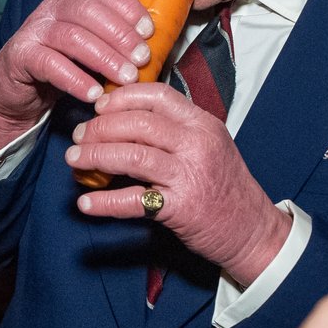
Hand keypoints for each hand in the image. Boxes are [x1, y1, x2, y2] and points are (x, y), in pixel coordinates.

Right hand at [0, 0, 153, 148]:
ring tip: (125, 78)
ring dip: (104, 58)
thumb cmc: (63, 66)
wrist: (17, 89)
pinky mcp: (20, 55)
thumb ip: (116, 43)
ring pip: (72, 37)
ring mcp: (34, 30)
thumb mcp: (91, 48)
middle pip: (89, 11)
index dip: (128, 8)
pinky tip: (94, 94)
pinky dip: (75, 79)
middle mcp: (53, 8)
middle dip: (120, 34)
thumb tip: (155, 48)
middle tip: (142, 59)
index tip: (150, 30)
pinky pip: (50, 64)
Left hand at [66, 83, 292, 284]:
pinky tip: (86, 204)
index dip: (122, 97)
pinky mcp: (180, 208)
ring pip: (131, 155)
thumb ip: (178, 128)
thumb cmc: (226, 187)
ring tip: (75, 160)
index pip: (157, 95)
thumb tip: (128, 117)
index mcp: (203, 123)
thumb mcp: (211, 144)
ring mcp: (189, 175)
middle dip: (100, 127)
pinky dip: (104, 202)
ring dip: (95, 156)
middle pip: (138, 123)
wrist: (253, 231)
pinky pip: (133, 201)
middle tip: (80, 136)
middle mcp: (197, 144)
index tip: (100, 106)